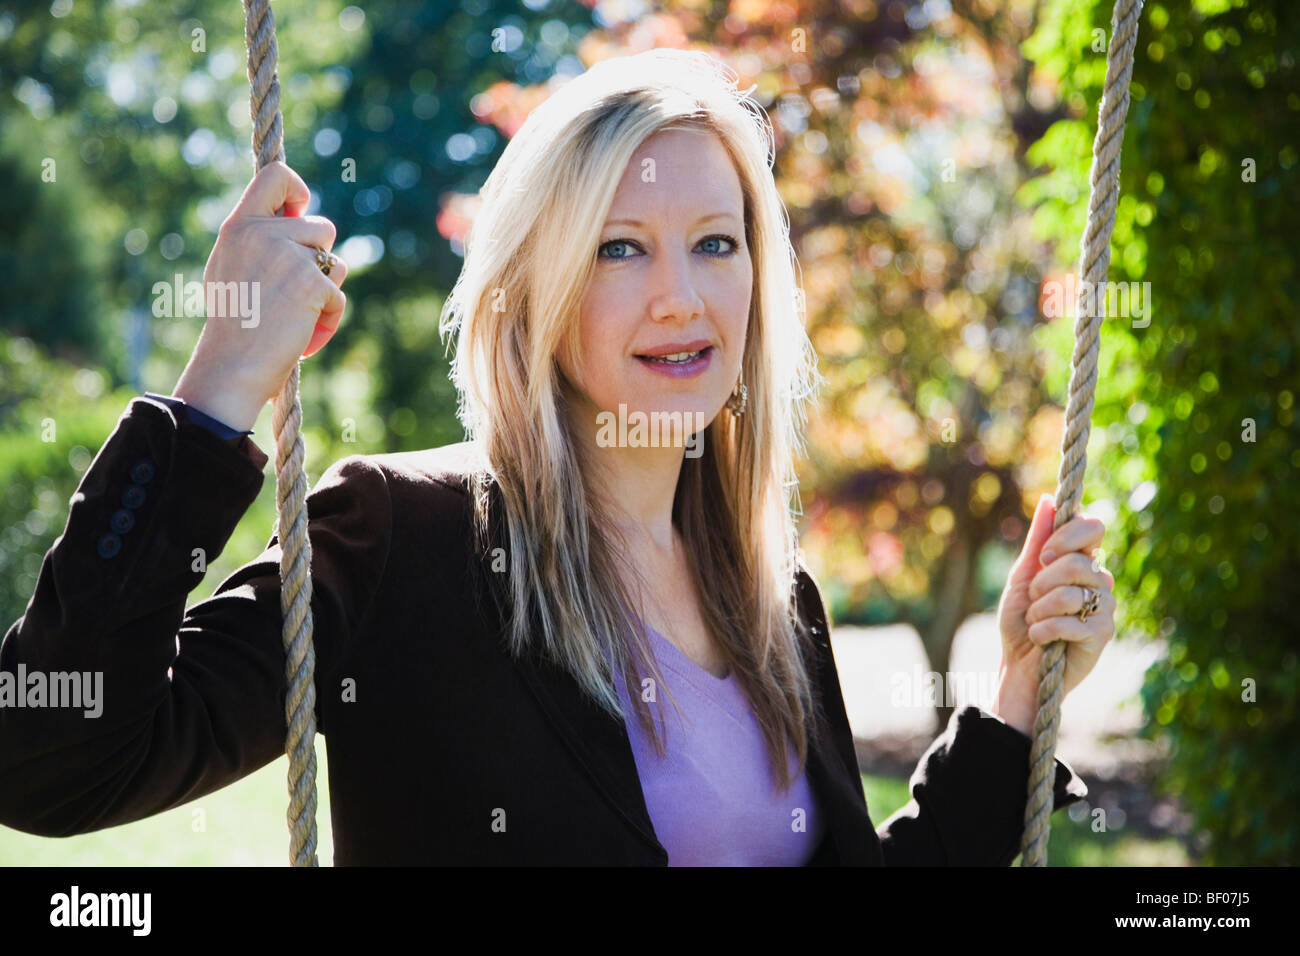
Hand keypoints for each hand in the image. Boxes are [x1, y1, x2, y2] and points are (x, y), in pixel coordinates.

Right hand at [174, 162, 347, 430]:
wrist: (232, 365)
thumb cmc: (234, 323)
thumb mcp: (231, 267)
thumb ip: (258, 238)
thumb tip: (296, 213)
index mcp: (239, 226)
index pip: (275, 176)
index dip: (297, 189)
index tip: (300, 210)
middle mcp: (262, 234)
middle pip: (321, 226)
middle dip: (320, 259)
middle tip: (296, 289)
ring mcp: (288, 257)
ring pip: (336, 261)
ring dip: (327, 288)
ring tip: (298, 313)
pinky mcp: (312, 283)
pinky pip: (338, 294)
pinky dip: (328, 317)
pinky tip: (303, 333)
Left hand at [997, 494, 1115, 702]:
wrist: (1018, 665)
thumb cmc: (1021, 620)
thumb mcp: (1022, 576)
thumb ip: (1038, 540)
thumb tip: (1048, 500)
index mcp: (1081, 560)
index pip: (1093, 527)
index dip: (1069, 535)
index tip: (1045, 555)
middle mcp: (1098, 579)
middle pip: (1078, 562)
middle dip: (1043, 582)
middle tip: (1034, 597)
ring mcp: (1104, 606)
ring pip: (1071, 593)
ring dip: (1039, 610)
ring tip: (1035, 622)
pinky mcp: (1103, 634)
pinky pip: (1069, 621)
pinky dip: (1043, 630)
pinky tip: (1042, 639)